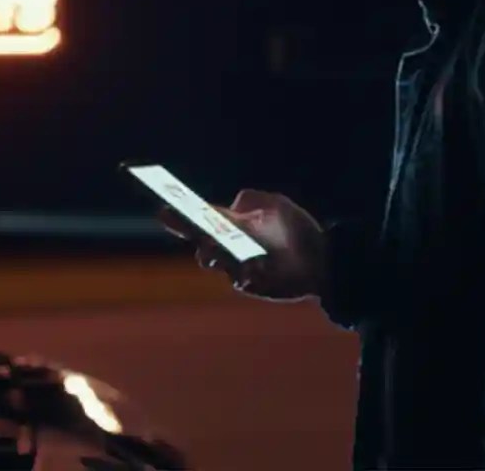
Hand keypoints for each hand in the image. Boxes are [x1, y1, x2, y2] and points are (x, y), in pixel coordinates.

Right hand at [159, 189, 326, 301]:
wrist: (321, 261)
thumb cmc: (296, 231)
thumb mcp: (273, 208)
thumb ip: (250, 201)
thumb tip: (233, 203)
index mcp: (232, 219)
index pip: (199, 214)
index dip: (179, 212)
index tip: (163, 209)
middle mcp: (227, 241)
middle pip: (198, 236)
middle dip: (192, 234)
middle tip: (198, 231)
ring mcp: (233, 263)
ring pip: (210, 259)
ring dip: (214, 255)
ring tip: (226, 253)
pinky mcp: (245, 282)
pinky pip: (233, 277)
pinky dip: (240, 273)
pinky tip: (253, 271)